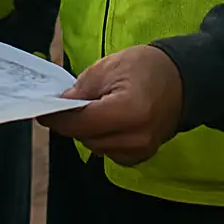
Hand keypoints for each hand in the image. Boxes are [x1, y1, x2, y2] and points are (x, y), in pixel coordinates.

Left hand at [38, 45, 184, 165]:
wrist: (181, 79)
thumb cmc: (145, 66)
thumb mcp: (108, 67)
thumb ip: (80, 91)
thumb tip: (58, 109)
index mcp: (128, 111)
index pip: (80, 123)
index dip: (58, 118)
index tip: (42, 112)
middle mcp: (136, 138)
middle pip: (86, 138)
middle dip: (73, 123)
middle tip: (67, 105)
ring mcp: (141, 151)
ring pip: (96, 147)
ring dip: (88, 131)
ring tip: (93, 108)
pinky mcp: (142, 156)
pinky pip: (109, 152)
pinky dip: (102, 138)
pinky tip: (108, 121)